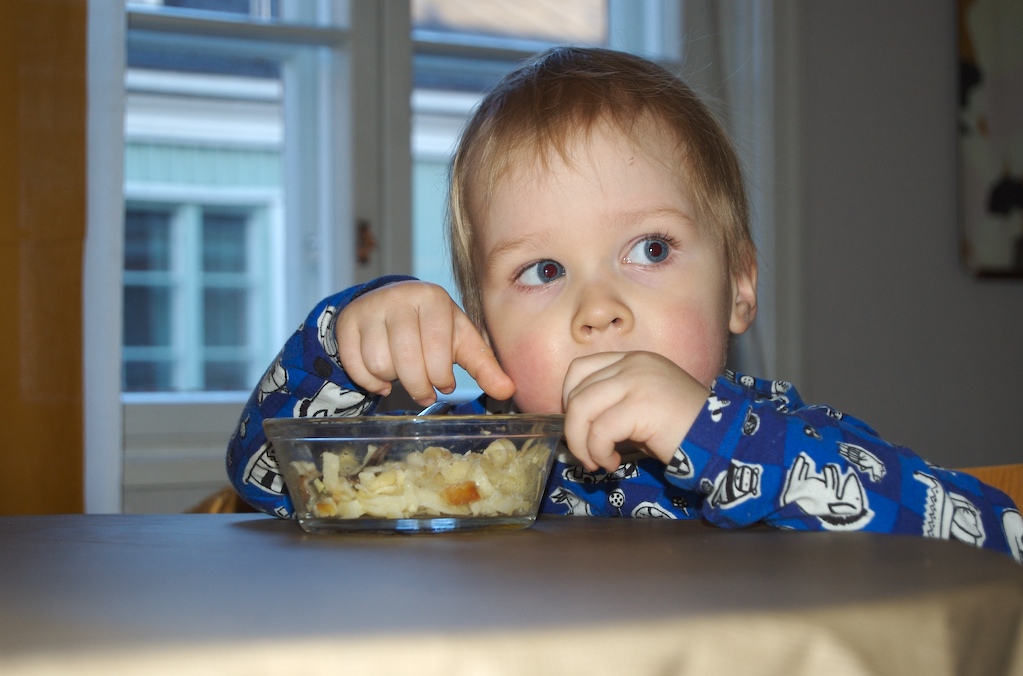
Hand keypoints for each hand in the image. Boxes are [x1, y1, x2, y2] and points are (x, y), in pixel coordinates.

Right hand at [336, 281, 515, 404]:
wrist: (392, 305)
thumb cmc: (434, 328)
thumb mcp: (461, 342)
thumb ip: (485, 367)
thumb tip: (509, 391)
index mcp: (434, 298)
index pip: (437, 350)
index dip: (441, 376)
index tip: (445, 384)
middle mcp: (400, 297)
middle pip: (407, 361)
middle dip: (418, 386)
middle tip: (424, 390)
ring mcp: (371, 307)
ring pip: (379, 364)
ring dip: (393, 380)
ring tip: (403, 373)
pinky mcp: (348, 321)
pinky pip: (355, 365)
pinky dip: (369, 381)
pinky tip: (382, 375)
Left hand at [562, 352, 708, 471]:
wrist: (722, 438)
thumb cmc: (683, 429)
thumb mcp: (644, 406)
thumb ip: (613, 404)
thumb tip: (576, 424)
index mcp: (633, 360)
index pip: (580, 368)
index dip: (569, 399)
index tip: (579, 426)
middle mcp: (633, 364)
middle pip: (576, 390)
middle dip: (573, 428)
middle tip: (586, 453)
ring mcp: (637, 380)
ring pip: (581, 408)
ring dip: (581, 443)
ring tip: (597, 461)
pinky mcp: (641, 404)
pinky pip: (599, 430)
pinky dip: (598, 452)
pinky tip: (612, 463)